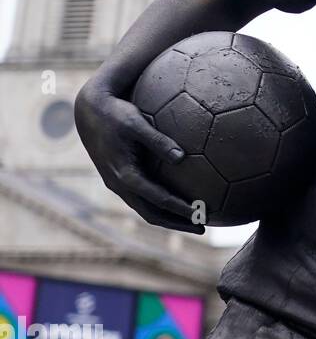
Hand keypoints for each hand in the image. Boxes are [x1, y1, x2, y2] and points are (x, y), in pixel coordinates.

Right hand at [74, 80, 205, 233]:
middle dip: (177, 223)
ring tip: (193, 222)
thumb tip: (182, 158)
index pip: (158, 199)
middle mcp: (118, 184)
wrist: (89, 110)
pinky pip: (140, 199)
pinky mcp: (118, 179)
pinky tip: (176, 203)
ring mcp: (116, 184)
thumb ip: (158, 141)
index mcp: (124, 174)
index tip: (201, 215)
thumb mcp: (136, 123)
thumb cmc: (116, 113)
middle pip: (151, 213)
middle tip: (203, 228)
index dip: (180, 210)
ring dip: (168, 218)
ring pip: (144, 209)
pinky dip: (158, 206)